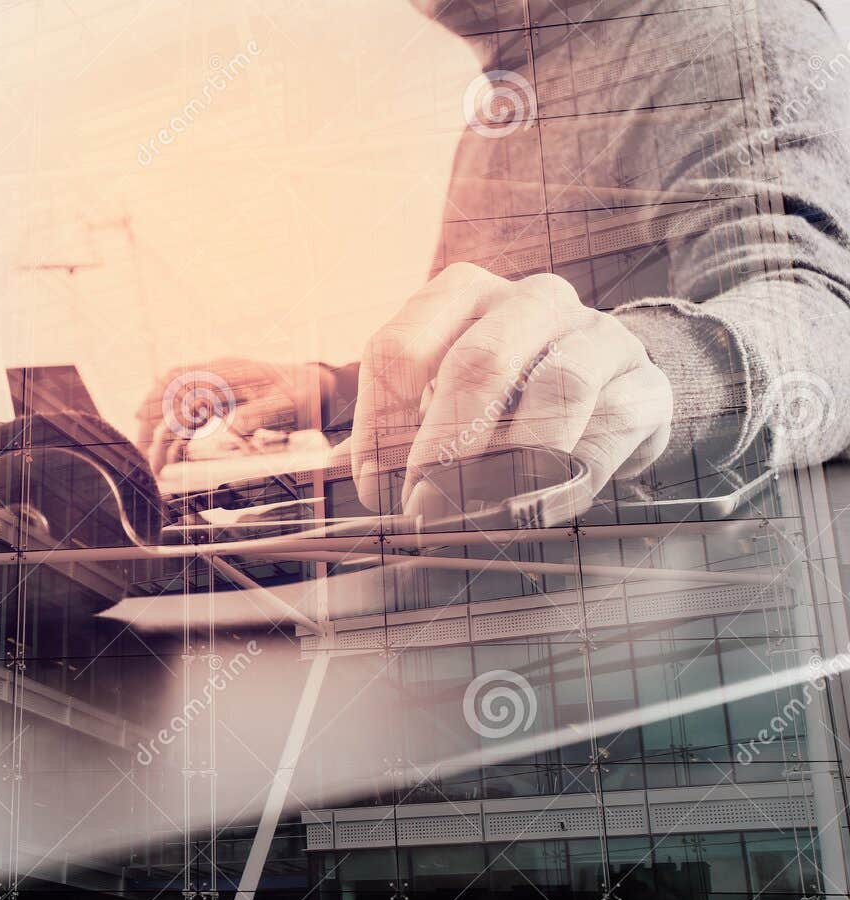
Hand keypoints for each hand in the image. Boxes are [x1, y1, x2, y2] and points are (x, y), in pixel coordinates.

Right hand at [135, 358, 321, 473]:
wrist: (313, 385)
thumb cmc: (301, 394)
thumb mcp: (286, 405)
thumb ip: (261, 413)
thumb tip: (234, 424)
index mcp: (228, 372)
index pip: (183, 383)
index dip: (164, 404)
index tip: (152, 430)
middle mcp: (216, 375)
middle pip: (170, 388)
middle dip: (151, 415)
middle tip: (141, 446)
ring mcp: (215, 385)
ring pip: (175, 399)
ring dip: (159, 423)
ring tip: (148, 451)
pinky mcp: (218, 398)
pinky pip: (188, 410)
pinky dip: (175, 428)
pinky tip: (170, 447)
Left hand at [351, 264, 672, 517]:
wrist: (613, 393)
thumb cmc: (506, 398)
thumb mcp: (441, 397)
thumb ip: (394, 428)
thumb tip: (350, 471)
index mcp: (464, 293)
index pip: (399, 347)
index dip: (377, 423)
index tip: (376, 485)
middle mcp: (533, 299)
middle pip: (477, 361)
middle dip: (441, 445)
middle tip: (421, 506)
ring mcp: (598, 334)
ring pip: (556, 389)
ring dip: (509, 462)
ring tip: (476, 510)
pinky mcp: (645, 383)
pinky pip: (608, 430)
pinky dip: (567, 478)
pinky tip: (536, 507)